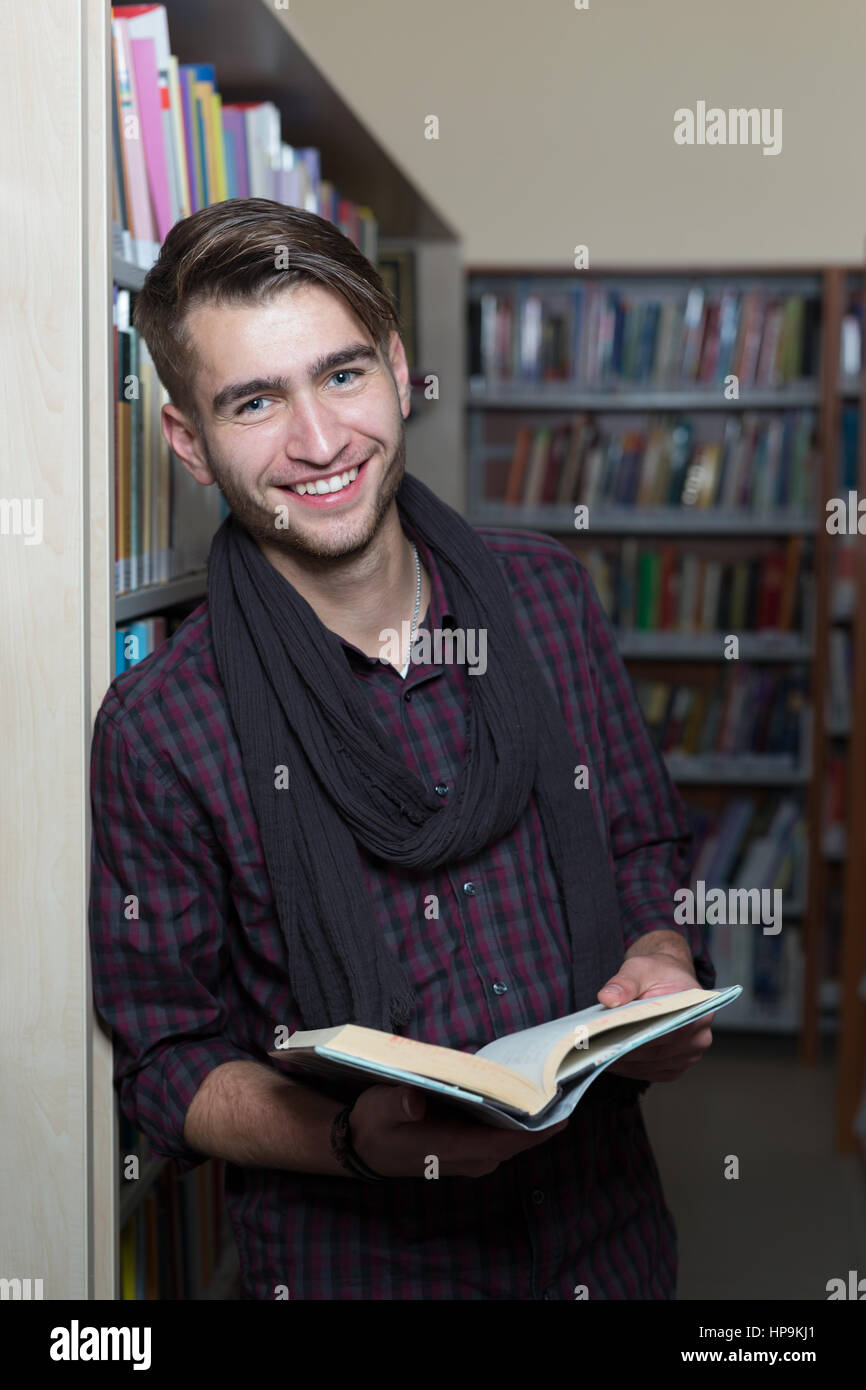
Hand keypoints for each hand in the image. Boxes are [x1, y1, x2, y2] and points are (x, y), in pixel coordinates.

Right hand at [347, 1083, 568, 1177]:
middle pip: (516, 1140)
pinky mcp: (468, 1148)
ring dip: (530, 1116)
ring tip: (551, 1081)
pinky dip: (514, 1116)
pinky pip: (500, 1134)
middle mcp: (468, 1158)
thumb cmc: (373, 1126)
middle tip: (565, 1083)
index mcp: (451, 1149)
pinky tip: (522, 1090)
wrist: (360, 1148)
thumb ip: (396, 1103)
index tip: (563, 1112)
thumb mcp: (378, 1109)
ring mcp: (470, 1156)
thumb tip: (415, 1100)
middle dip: (542, 1117)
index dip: (536, 1131)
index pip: (505, 1143)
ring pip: (511, 1138)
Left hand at [597, 933, 712, 1082]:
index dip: (636, 1037)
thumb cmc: (658, 973)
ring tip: (598, 1054)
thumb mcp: (639, 969)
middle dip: (625, 1050)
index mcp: (698, 1010)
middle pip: (657, 1052)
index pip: (666, 1031)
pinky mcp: (676, 1065)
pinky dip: (630, 1068)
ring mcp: (689, 1055)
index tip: (610, 1040)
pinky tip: (611, 1060)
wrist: (667, 979)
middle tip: (595, 1049)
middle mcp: (699, 1037)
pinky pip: (651, 1072)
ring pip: (652, 1066)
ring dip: (625, 1063)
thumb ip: (624, 983)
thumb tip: (607, 998)